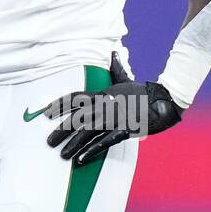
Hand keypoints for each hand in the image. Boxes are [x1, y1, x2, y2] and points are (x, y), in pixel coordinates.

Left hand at [43, 54, 181, 165]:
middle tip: (48, 141)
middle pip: (77, 118)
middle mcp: (104, 105)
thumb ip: (116, 68)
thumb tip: (114, 52)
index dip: (59, 105)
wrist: (164, 100)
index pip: (75, 98)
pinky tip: (80, 159)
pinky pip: (104, 142)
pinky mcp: (123, 130)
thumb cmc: (143, 91)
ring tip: (61, 154)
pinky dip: (91, 151)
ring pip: (87, 132)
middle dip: (61, 130)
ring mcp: (113, 118)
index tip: (46, 113)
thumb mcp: (126, 78)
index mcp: (101, 94)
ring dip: (73, 144)